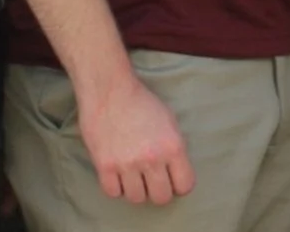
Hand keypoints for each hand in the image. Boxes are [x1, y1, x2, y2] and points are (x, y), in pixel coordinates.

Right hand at [81, 71, 194, 205]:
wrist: (110, 90)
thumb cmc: (141, 102)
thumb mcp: (169, 122)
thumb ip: (174, 148)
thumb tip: (175, 171)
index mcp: (173, 147)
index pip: (185, 185)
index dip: (179, 185)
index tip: (172, 180)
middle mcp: (152, 159)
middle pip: (161, 198)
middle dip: (158, 191)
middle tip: (152, 181)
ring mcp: (127, 164)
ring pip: (137, 198)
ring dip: (136, 190)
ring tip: (133, 177)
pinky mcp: (105, 165)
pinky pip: (113, 192)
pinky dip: (116, 187)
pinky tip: (117, 176)